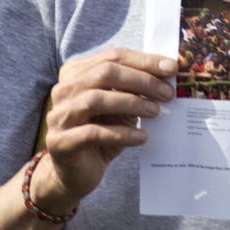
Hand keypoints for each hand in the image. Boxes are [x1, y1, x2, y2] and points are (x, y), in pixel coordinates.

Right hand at [33, 48, 176, 211]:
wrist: (76, 173)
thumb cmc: (102, 133)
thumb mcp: (120, 107)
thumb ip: (135, 88)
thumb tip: (168, 73)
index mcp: (75, 73)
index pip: (113, 56)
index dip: (144, 61)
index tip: (172, 68)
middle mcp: (63, 90)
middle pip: (104, 73)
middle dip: (141, 80)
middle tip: (167, 93)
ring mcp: (58, 115)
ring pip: (96, 100)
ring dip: (132, 103)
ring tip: (156, 112)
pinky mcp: (60, 142)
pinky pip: (93, 133)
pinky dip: (122, 133)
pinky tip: (142, 137)